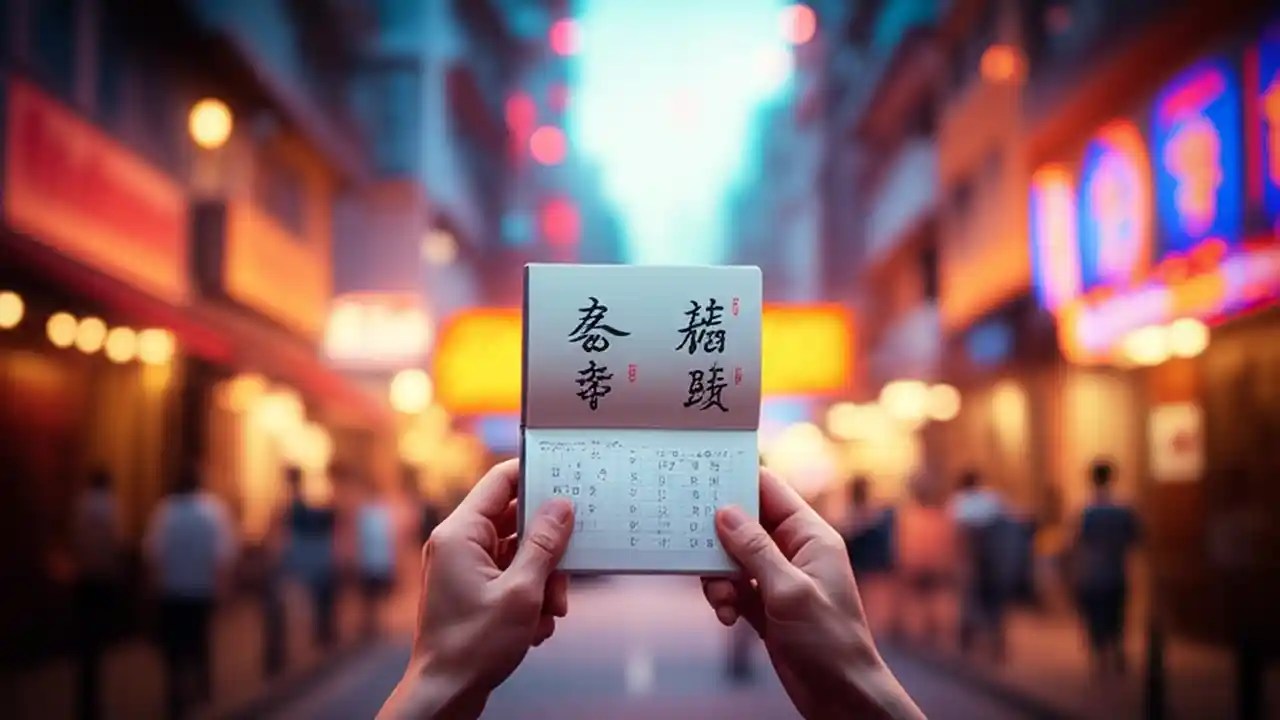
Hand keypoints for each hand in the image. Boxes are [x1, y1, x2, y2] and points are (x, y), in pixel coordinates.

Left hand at [379, 460, 573, 719]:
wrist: (446, 694)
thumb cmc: (474, 646)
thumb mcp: (522, 592)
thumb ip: (544, 544)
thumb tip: (562, 506)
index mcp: (460, 533)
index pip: (500, 481)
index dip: (534, 474)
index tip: (566, 477)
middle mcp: (459, 544)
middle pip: (517, 521)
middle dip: (547, 549)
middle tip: (567, 570)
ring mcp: (464, 567)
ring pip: (520, 553)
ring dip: (543, 580)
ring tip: (549, 612)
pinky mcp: (473, 589)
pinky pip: (512, 576)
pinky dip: (530, 596)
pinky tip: (535, 627)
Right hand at [702, 469, 922, 719]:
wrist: (840, 696)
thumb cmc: (829, 642)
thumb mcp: (788, 590)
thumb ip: (755, 548)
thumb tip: (725, 512)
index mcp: (810, 536)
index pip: (770, 490)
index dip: (739, 481)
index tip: (703, 480)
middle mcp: (794, 551)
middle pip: (744, 523)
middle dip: (719, 538)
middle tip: (698, 549)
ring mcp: (778, 578)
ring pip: (733, 558)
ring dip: (719, 576)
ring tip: (722, 599)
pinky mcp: (765, 605)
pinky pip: (733, 587)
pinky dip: (724, 598)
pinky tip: (728, 617)